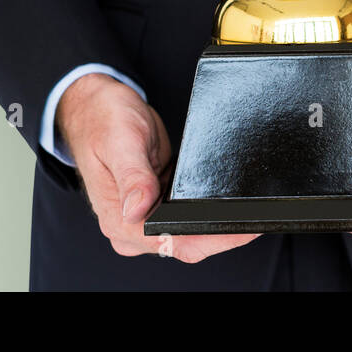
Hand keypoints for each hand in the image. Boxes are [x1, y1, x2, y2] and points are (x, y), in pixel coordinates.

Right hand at [57, 73, 259, 262]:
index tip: (241, 227)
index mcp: (118, 220)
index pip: (172, 244)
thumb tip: (138, 209)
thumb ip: (132, 176)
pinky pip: (186, 216)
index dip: (211, 239)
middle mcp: (130, 227)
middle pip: (186, 244)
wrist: (95, 107)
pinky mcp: (156, 203)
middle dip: (221, 234)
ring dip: (216, 224)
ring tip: (246, 207)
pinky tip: (223, 197)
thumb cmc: (102, 121)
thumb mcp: (120, 141)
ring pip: (189, 233)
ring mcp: (144, 217)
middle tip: (255, 214)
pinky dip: (206, 210)